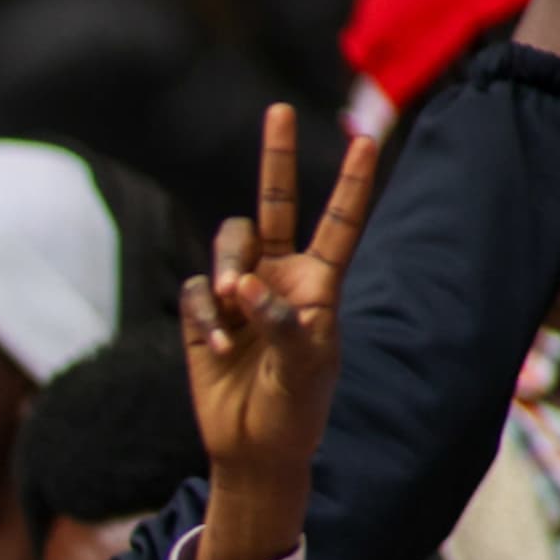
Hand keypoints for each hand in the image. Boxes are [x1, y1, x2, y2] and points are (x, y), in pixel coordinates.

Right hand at [184, 105, 372, 559]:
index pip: (339, 224)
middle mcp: (280, 278)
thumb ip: (283, 322)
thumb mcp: (306, 371)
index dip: (350, 183)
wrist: (252, 449)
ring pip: (228, 244)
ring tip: (232, 311)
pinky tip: (218, 346)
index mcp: (320, 286)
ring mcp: (239, 294)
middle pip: (276, 206)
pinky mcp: (203, 315)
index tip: (364, 139)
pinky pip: (196, 290)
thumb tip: (241, 286)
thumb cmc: (296, 411)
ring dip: (227, 268)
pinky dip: (204, 315)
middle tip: (280, 110)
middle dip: (276, 159)